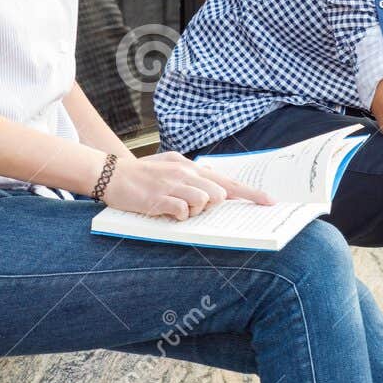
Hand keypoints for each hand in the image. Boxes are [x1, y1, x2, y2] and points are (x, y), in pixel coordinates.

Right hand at [101, 151, 272, 219]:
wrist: (113, 174)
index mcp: (190, 167)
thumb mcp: (172, 168)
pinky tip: (165, 211)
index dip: (250, 192)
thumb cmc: (144, 174)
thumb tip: (216, 188)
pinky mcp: (160, 199)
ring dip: (194, 211)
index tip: (269, 202)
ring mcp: (173, 185)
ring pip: (204, 201)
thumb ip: (194, 176)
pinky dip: (179, 215)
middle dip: (213, 205)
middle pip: (219, 193)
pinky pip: (183, 211)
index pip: (227, 181)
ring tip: (176, 207)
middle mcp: (185, 173)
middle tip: (193, 206)